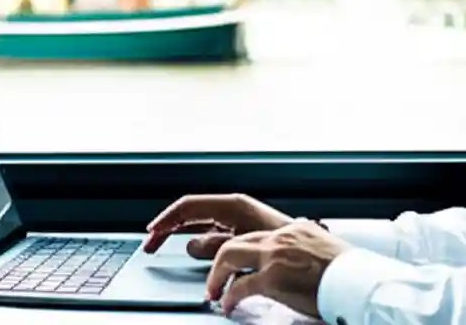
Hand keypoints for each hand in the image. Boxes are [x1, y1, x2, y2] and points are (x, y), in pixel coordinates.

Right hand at [144, 193, 292, 257]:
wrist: (314, 258)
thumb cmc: (287, 245)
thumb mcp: (246, 244)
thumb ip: (216, 244)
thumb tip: (192, 244)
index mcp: (233, 205)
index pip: (189, 206)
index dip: (167, 218)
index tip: (152, 231)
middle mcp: (233, 210)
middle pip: (190, 216)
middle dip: (168, 229)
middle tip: (150, 245)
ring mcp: (236, 221)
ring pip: (199, 229)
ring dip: (185, 241)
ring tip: (174, 254)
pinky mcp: (241, 234)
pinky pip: (212, 238)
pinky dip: (200, 247)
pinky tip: (198, 260)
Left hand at [207, 219, 350, 317]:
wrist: (360, 281)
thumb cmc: (351, 273)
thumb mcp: (326, 250)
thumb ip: (306, 251)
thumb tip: (299, 264)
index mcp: (295, 230)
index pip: (258, 233)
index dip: (242, 250)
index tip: (235, 262)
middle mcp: (281, 237)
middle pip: (236, 241)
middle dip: (220, 261)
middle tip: (216, 278)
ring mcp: (275, 256)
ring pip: (229, 255)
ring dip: (217, 275)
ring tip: (214, 291)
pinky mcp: (273, 278)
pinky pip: (240, 286)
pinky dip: (229, 297)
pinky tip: (229, 305)